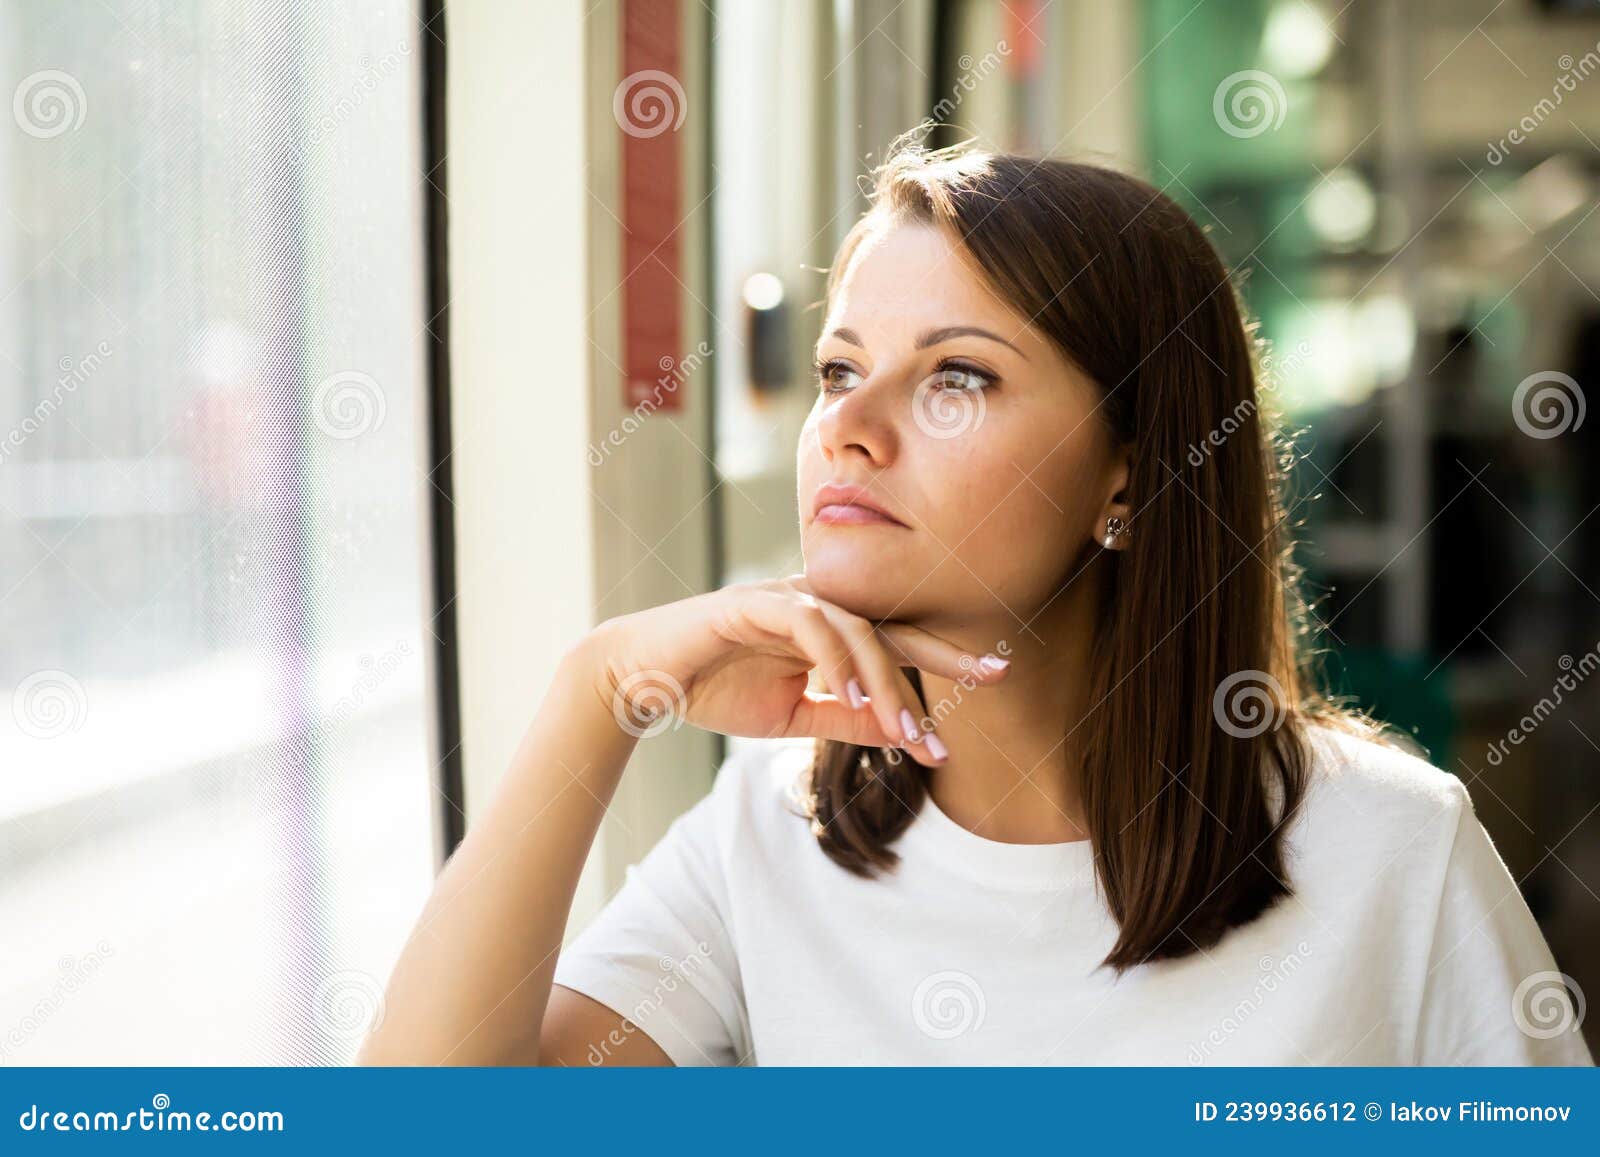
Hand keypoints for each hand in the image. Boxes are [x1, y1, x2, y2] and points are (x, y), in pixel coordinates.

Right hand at [584, 575, 1008, 764]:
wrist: (643, 679)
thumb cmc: (715, 690)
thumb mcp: (794, 716)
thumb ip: (846, 717)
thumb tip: (905, 735)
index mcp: (827, 627)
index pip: (897, 639)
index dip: (945, 658)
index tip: (995, 677)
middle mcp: (815, 604)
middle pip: (892, 624)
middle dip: (944, 652)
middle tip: (994, 674)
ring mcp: (785, 598)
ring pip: (856, 628)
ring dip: (886, 681)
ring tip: (908, 729)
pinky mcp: (753, 602)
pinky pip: (808, 624)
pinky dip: (834, 657)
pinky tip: (849, 692)